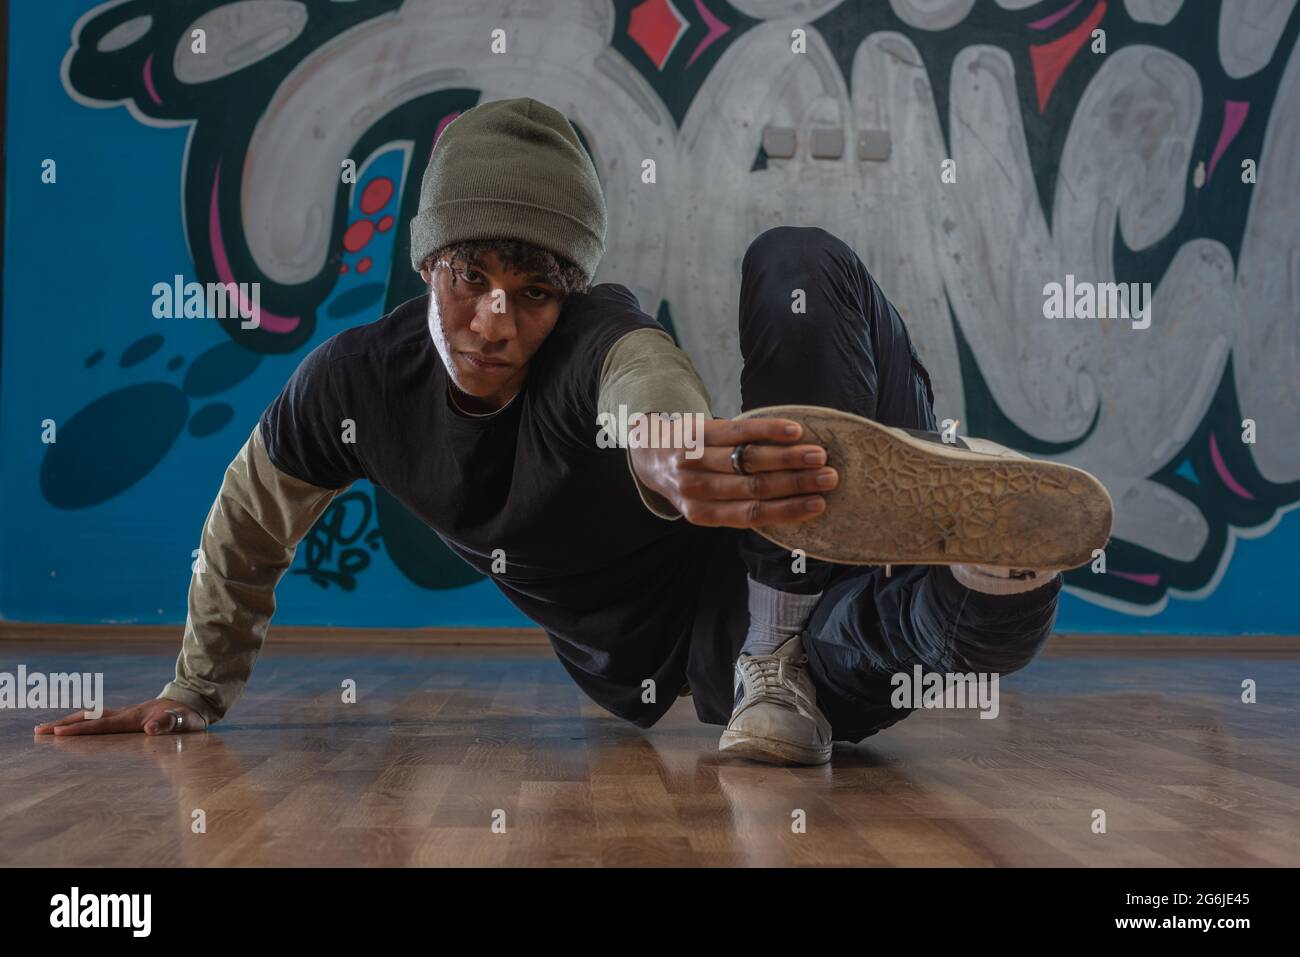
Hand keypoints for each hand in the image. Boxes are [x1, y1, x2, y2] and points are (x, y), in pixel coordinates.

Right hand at [33, 698, 208, 735]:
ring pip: (92, 717)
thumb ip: (169, 723)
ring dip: (70, 722)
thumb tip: (151, 728)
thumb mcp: (184, 721)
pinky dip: (83, 721)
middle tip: (39, 730)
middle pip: (89, 718)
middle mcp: (126, 715)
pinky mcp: (128, 717)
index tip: (59, 733)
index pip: (102, 725)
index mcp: (134, 718)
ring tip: (49, 728)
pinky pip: (100, 719)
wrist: (194, 702)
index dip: (81, 730)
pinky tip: (75, 725)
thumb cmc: (189, 716)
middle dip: (64, 724)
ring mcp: (126, 714)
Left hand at [628, 415, 837, 527]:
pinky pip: (738, 431)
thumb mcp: (705, 502)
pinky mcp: (698, 431)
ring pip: (749, 459)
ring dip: (788, 457)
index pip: (751, 515)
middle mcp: (696, 488)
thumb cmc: (692, 480)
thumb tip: (794, 507)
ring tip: (819, 455)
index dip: (787, 510)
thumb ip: (738, 505)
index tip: (820, 505)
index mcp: (702, 514)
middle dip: (796, 483)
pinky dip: (768, 431)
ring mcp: (695, 458)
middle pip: (755, 486)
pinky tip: (793, 431)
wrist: (648, 451)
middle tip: (829, 478)